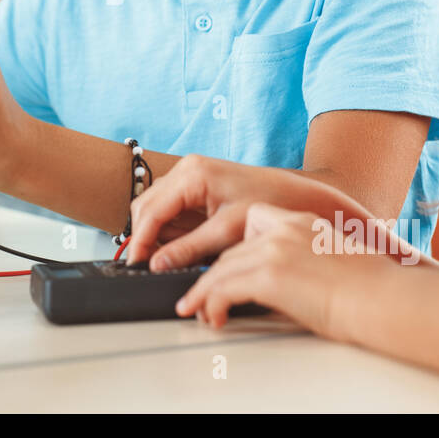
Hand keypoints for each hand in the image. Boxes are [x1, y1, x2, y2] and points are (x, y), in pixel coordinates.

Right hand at [126, 154, 344, 269]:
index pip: (150, 211)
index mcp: (192, 173)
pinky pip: (171, 208)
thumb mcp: (228, 231)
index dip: (140, 242)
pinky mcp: (197, 185)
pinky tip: (185, 247)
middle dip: (146, 238)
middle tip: (152, 268)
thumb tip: (158, 265)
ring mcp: (190, 175)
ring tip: (172, 260)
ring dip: (159, 234)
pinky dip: (172, 229)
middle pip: (147, 207)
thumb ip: (189, 248)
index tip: (137, 266)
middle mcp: (186, 169)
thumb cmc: (272, 203)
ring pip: (156, 208)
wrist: (301, 195)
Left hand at [176, 202, 386, 334]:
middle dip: (215, 276)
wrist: (385, 297)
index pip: (252, 225)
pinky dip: (211, 303)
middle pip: (233, 250)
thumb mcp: (334, 262)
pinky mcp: (270, 275)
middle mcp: (284, 230)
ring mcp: (275, 250)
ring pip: (221, 269)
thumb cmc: (373, 289)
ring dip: (204, 292)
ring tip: (197, 309)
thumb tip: (289, 287)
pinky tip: (213, 317)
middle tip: (203, 295)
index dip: (236, 249)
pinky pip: (224, 289)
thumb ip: (305, 262)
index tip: (226, 266)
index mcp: (301, 222)